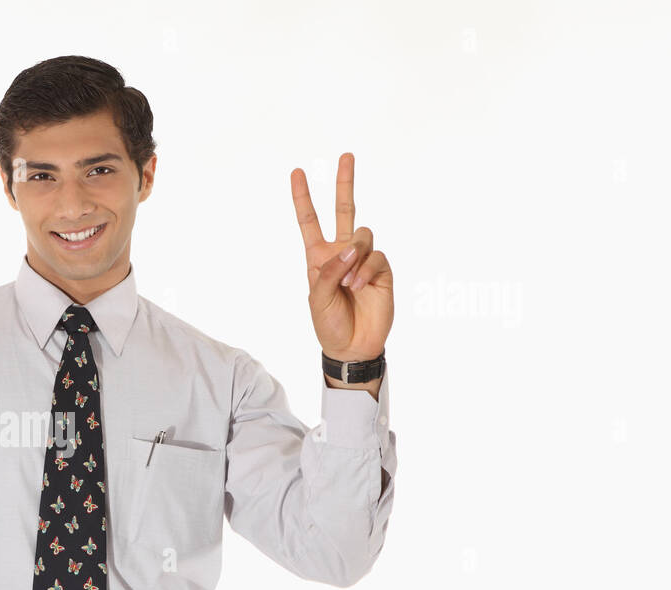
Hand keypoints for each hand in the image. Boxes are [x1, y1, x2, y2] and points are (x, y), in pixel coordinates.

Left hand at [290, 152, 393, 362]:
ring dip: (354, 255)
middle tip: (345, 155)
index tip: (297, 172)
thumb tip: (351, 247)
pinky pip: (376, 256)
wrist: (352, 346)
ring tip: (349, 282)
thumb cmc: (329, 323)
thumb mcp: (318, 297)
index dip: (302, 197)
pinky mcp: (382, 269)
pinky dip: (365, 269)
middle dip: (344, 182)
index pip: (309, 221)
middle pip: (344, 210)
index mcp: (318, 257)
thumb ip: (331, 269)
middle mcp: (341, 252)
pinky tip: (360, 286)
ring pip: (362, 235)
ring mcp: (363, 259)